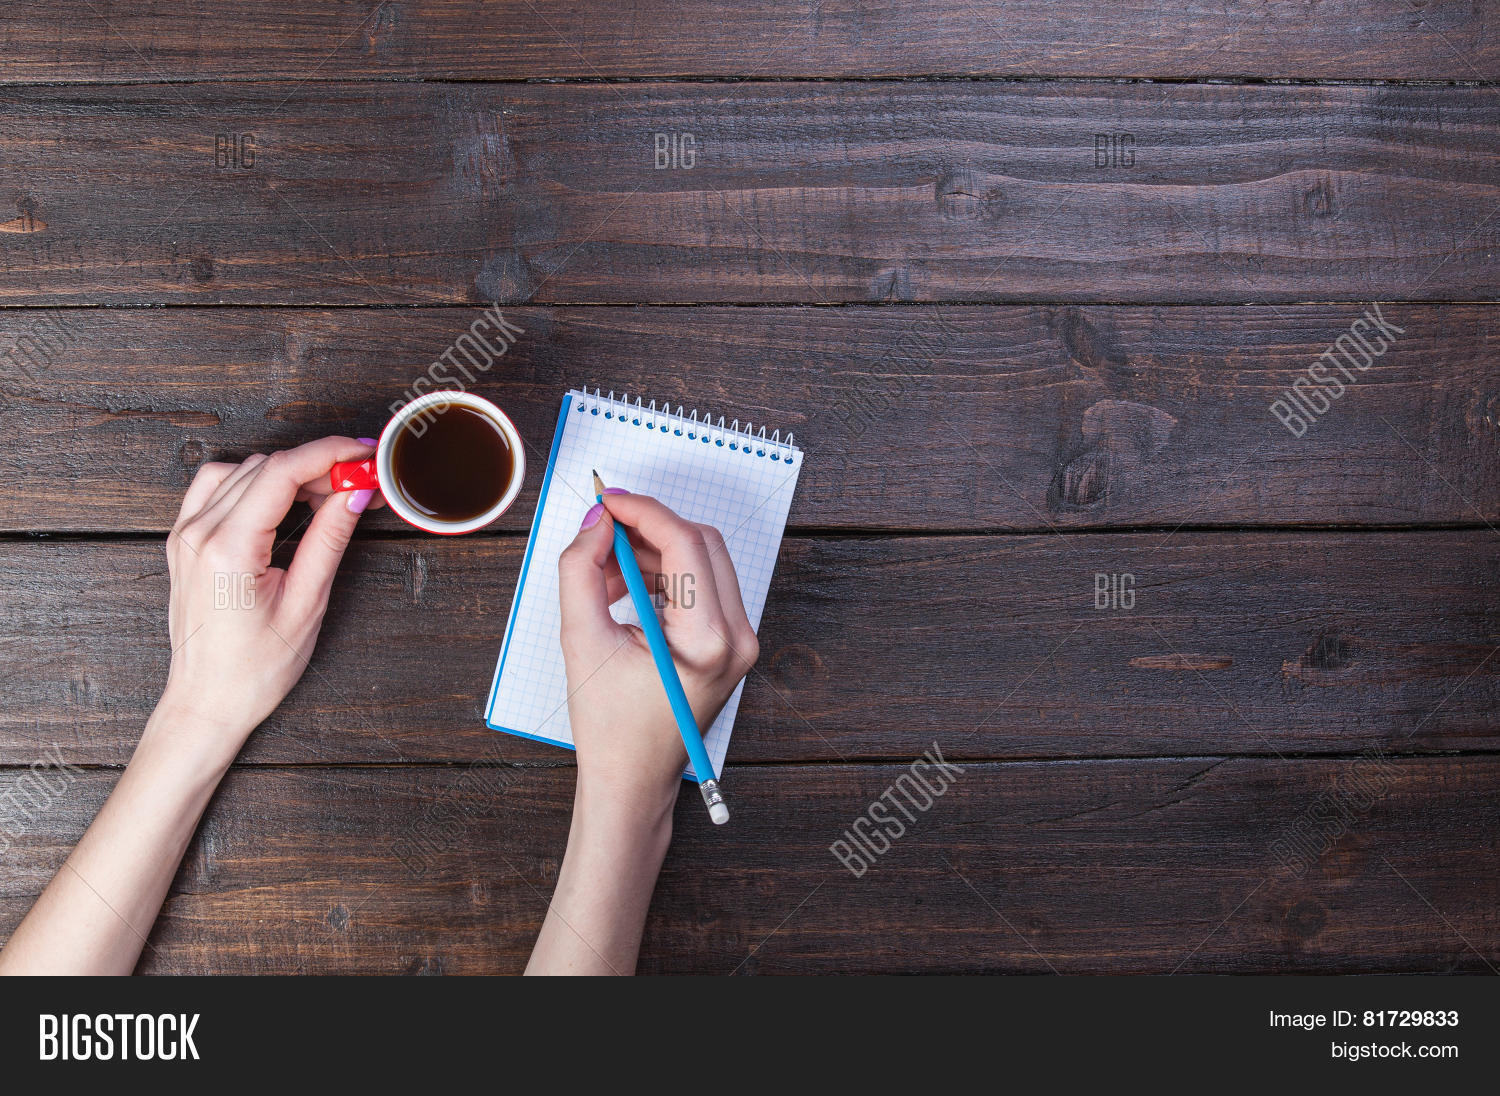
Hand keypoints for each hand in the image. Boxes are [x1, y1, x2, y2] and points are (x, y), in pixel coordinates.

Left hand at [158, 436, 378, 762]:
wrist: (208, 700)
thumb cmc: (254, 668)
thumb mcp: (307, 603)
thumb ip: (329, 539)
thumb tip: (354, 494)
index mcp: (228, 549)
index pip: (282, 472)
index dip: (330, 453)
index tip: (365, 454)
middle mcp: (199, 534)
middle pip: (266, 466)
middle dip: (318, 465)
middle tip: (360, 483)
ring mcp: (185, 534)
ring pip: (243, 470)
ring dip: (288, 473)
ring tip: (325, 497)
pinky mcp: (184, 540)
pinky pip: (217, 486)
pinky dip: (255, 482)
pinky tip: (282, 501)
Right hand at [556, 491, 759, 819]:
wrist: (632, 779)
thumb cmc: (609, 726)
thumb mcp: (581, 640)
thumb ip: (581, 570)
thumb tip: (597, 522)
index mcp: (709, 641)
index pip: (685, 544)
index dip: (642, 512)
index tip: (607, 501)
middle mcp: (737, 638)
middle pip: (701, 543)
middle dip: (648, 528)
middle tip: (602, 530)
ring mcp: (740, 641)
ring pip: (702, 560)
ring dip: (652, 552)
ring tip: (603, 577)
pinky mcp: (730, 643)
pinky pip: (702, 585)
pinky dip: (663, 575)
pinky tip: (623, 591)